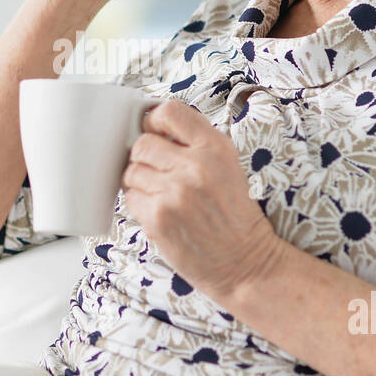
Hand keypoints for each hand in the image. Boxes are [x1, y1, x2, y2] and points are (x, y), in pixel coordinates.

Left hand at [121, 99, 289, 304]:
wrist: (245, 263)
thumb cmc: (234, 217)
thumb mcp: (228, 168)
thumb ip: (195, 145)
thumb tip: (154, 130)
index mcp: (215, 148)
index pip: (169, 111)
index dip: (153, 120)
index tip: (153, 132)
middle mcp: (195, 166)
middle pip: (142, 144)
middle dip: (143, 158)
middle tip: (156, 173)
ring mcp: (174, 192)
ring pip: (131, 172)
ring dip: (139, 183)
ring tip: (162, 197)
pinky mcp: (158, 218)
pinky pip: (130, 199)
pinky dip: (139, 205)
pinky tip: (160, 214)